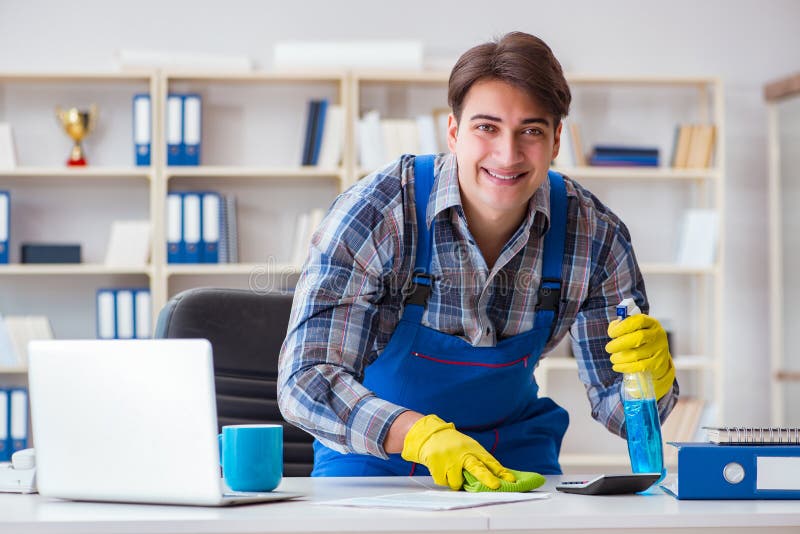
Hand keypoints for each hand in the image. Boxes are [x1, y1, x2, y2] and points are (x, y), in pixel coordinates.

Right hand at [401, 414, 515, 489]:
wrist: (431, 435)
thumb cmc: (453, 444)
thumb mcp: (469, 447)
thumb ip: (480, 461)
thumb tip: (497, 478)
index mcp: (474, 449)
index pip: (490, 462)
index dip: (501, 472)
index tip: (511, 480)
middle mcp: (463, 454)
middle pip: (476, 467)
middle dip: (487, 478)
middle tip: (495, 486)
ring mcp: (449, 459)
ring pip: (456, 482)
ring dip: (455, 481)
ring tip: (451, 471)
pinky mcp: (437, 464)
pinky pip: (443, 482)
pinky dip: (443, 479)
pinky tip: (442, 469)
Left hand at [605, 314, 674, 398]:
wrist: (658, 357)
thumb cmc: (641, 340)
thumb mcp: (635, 329)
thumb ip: (621, 325)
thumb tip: (612, 330)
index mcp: (651, 323)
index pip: (638, 321)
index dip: (623, 326)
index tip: (611, 334)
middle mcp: (657, 335)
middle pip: (638, 337)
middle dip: (619, 344)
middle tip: (609, 348)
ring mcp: (659, 349)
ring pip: (637, 354)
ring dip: (620, 357)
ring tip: (613, 358)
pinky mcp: (657, 363)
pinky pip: (639, 366)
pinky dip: (625, 367)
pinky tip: (616, 366)